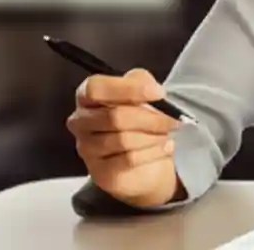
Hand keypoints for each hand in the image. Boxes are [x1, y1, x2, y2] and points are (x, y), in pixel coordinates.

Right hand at [66, 68, 182, 207]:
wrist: (143, 160)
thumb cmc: (138, 118)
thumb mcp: (141, 91)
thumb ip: (141, 82)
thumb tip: (153, 90)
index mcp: (86, 95)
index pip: (96, 88)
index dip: (128, 89)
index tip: (160, 93)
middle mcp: (80, 121)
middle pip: (114, 117)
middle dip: (151, 118)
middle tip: (174, 120)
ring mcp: (87, 148)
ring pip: (123, 140)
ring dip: (154, 136)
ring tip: (169, 133)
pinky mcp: (100, 172)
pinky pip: (129, 160)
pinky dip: (153, 152)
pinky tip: (165, 147)